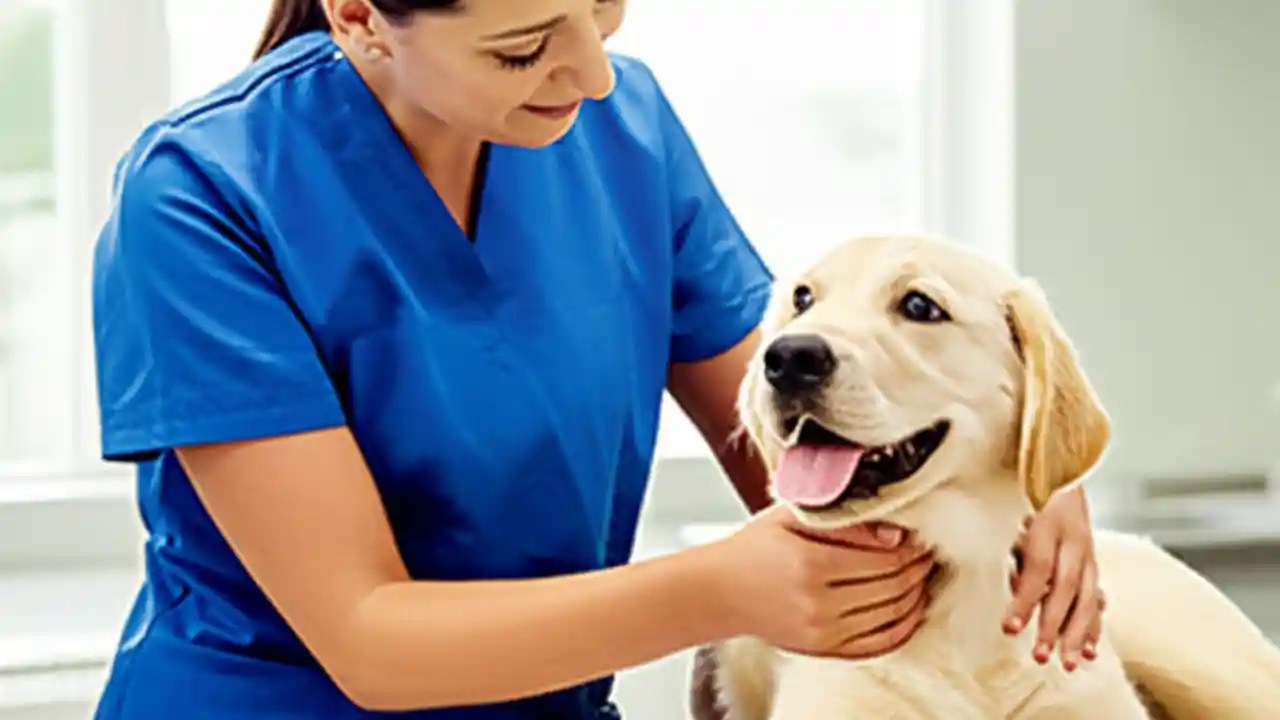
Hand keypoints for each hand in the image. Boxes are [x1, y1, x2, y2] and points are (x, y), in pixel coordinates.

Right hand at [708, 505, 934, 659]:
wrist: (719, 592)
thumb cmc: (753, 548)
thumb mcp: (790, 518)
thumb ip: (842, 522)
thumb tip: (895, 533)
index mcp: (811, 563)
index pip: (883, 558)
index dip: (910, 548)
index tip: (920, 538)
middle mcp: (819, 603)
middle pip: (892, 586)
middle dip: (917, 568)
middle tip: (927, 554)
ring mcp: (823, 632)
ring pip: (892, 615)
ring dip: (916, 595)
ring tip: (921, 576)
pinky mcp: (824, 650)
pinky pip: (879, 644)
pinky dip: (904, 627)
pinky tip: (910, 609)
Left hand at [1004, 487, 1104, 670]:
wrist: (1059, 467)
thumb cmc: (1022, 491)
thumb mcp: (1007, 509)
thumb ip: (1002, 543)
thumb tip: (990, 576)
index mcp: (1049, 523)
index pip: (1038, 569)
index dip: (1025, 600)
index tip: (1009, 628)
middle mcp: (1074, 539)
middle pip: (1067, 588)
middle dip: (1054, 625)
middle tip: (1040, 656)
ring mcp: (1088, 551)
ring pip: (1088, 597)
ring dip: (1078, 634)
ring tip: (1067, 663)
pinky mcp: (1093, 561)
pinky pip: (1096, 596)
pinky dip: (1094, 625)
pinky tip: (1089, 651)